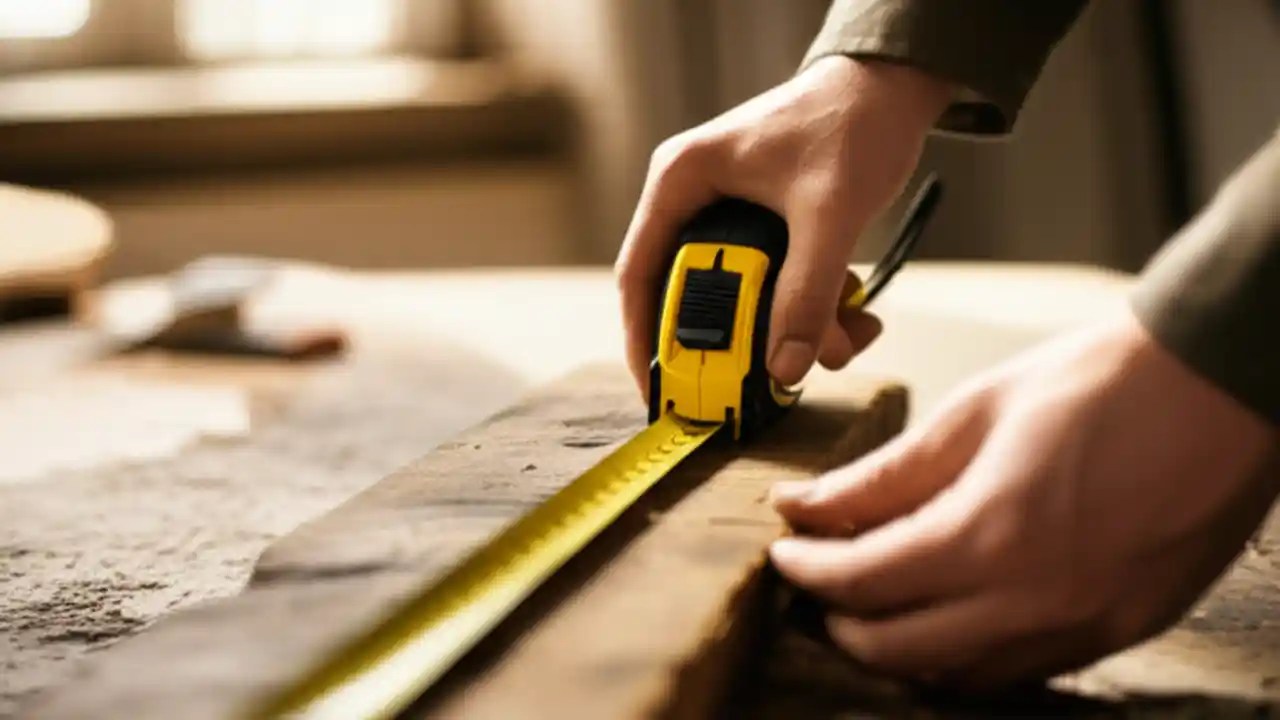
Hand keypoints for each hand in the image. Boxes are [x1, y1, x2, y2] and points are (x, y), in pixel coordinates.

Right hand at [614, 56, 952, 392]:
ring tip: (842, 340)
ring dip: (788, 330)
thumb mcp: (829, 214)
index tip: (659, 388)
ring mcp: (730, 214)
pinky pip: (772, 286)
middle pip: (693, 294)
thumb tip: (786, 368)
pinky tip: (854, 318)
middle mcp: (696, 199)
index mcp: (682, 180)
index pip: (640, 272)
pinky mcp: (766, 228)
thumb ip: (808, 293)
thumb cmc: (852, 123)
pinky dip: (810, 310)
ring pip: (741, 297)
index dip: (642, 337)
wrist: (895, 87)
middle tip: (770, 381)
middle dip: (740, 342)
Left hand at [770, 310, 1277, 686]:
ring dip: (899, 647)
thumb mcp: (971, 415)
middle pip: (896, 650)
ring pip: (956, 674)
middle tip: (818, 581)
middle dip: (840, 619)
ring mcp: (1082, 625)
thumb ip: (881, 476)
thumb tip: (806, 504)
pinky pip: (1018, 669)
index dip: (807, 569)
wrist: (1220, 383)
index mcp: (990, 535)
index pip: (862, 581)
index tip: (785, 551)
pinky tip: (948, 613)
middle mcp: (1034, 600)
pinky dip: (964, 653)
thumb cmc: (1100, 382)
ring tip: (874, 600)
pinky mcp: (1119, 630)